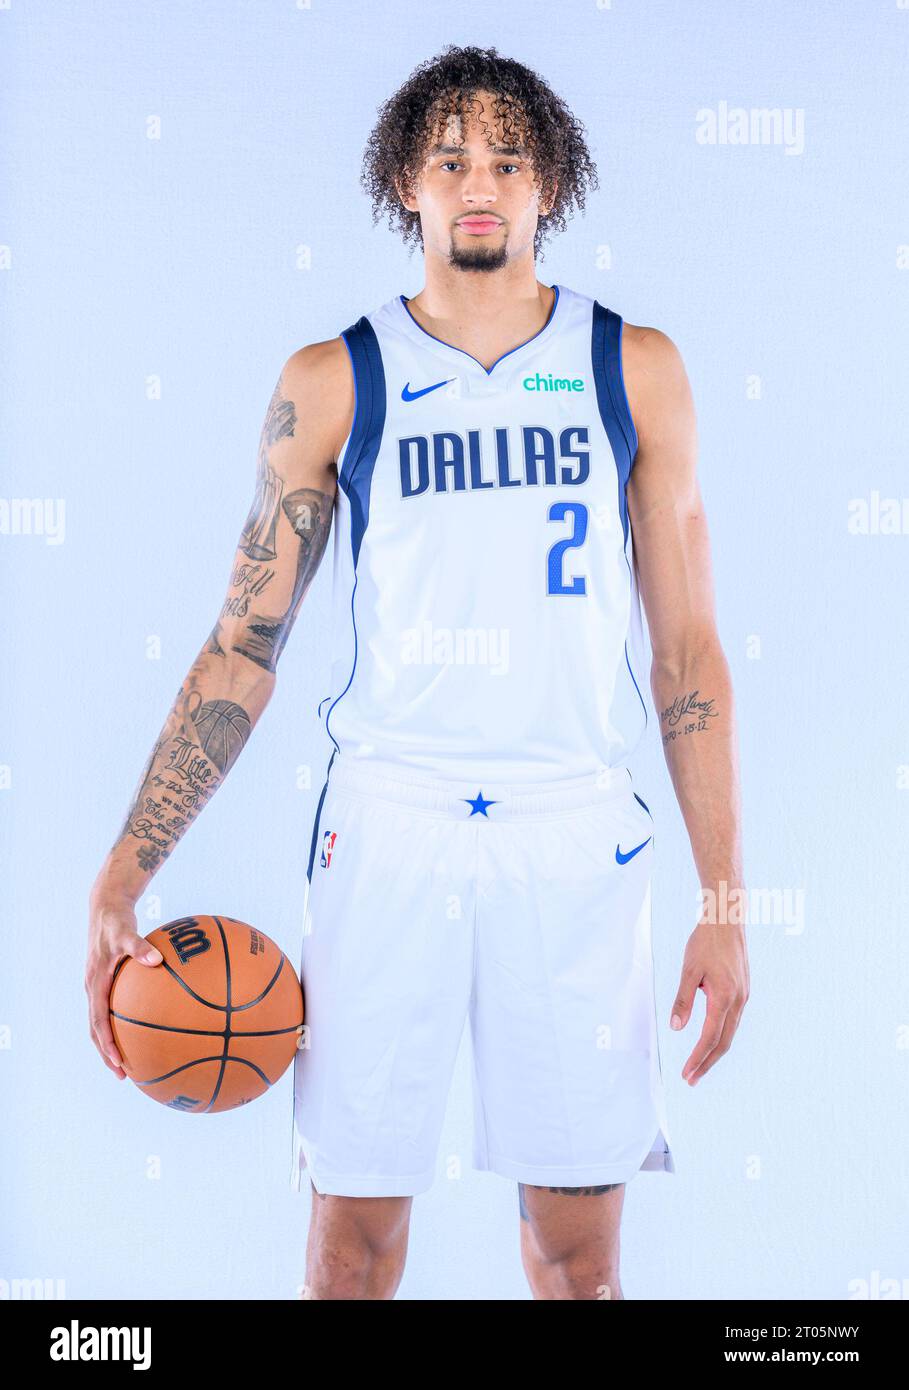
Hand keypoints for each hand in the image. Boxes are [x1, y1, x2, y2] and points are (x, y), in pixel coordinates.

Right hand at [86, 888, 162, 1077]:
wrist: (106, 908)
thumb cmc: (117, 920)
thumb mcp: (126, 932)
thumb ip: (141, 947)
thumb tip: (158, 960)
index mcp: (95, 984)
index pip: (98, 1023)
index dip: (107, 1045)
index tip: (119, 1063)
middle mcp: (94, 989)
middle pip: (97, 1030)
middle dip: (108, 1054)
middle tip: (124, 1075)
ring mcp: (99, 986)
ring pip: (102, 1022)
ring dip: (113, 1042)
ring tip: (133, 1060)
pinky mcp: (108, 981)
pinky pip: (114, 1008)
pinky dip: (125, 1022)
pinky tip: (147, 1026)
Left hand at [670, 917, 748, 1084]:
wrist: (727, 919)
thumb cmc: (705, 942)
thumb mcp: (688, 970)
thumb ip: (682, 1000)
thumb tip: (675, 1028)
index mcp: (724, 998)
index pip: (710, 1037)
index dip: (698, 1058)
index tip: (686, 1074)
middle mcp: (738, 1001)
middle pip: (724, 1042)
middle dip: (707, 1063)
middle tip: (691, 1079)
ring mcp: (744, 996)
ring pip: (730, 1032)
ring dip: (714, 1051)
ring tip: (699, 1065)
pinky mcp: (743, 990)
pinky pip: (733, 1020)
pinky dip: (722, 1035)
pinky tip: (711, 1039)